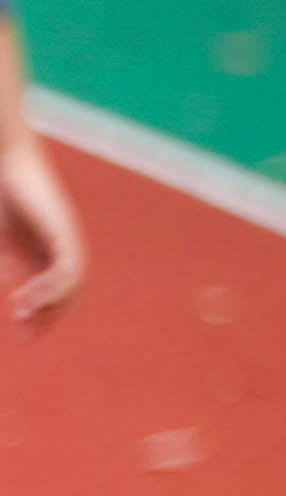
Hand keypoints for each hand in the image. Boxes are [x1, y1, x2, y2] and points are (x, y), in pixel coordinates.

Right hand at [0, 114, 76, 327]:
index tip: (24, 334)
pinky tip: (25, 298)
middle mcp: (56, 244)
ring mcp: (62, 238)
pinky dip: (51, 287)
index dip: (40, 312)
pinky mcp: (62, 231)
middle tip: (28, 335)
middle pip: (66, 288)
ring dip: (49, 303)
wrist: (6, 160)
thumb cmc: (3, 195)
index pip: (50, 288)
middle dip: (49, 314)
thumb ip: (7, 258)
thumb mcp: (4, 236)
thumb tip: (6, 279)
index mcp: (38, 247)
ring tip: (22, 314)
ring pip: (70, 281)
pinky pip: (67, 267)